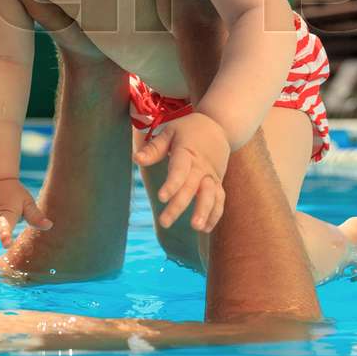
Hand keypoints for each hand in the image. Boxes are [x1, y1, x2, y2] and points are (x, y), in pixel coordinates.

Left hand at [133, 111, 229, 231]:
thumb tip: (136, 159)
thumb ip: (154, 148)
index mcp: (187, 152)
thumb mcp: (170, 132)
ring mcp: (212, 175)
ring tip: (196, 228)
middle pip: (192, 187)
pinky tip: (205, 229)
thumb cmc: (188, 129)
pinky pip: (220, 199)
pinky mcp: (218, 183)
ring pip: (211, 195)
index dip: (172, 184)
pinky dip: (215, 214)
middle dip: (179, 205)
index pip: (180, 170)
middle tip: (165, 222)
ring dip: (205, 211)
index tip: (161, 197)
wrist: (219, 126)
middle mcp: (201, 166)